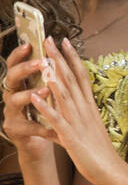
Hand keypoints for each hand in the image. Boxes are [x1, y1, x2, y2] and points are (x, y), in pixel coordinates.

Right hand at [2, 40, 56, 160]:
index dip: (20, 54)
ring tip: (46, 91)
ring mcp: (11, 112)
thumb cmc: (45, 112)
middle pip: (11, 78)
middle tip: (41, 63)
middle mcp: (12, 94)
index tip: (30, 44)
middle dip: (25, 69)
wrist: (38, 140)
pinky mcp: (14, 129)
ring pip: (14, 100)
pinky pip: (27, 126)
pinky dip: (40, 126)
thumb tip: (59, 51)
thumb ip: (49, 76)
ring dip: (30, 94)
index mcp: (21, 83)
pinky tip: (51, 127)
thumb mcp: (47, 92)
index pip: (15, 64)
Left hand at [28, 37, 124, 184]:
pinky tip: (36, 96)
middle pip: (71, 80)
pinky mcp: (71, 137)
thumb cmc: (100, 151)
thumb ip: (78, 114)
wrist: (111, 171)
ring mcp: (78, 122)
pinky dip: (46, 107)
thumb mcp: (89, 128)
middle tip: (50, 39)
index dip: (72, 58)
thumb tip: (71, 105)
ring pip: (64, 95)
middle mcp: (84, 110)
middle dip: (59, 59)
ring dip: (53, 76)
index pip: (81, 76)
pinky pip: (56, 120)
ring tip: (43, 59)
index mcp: (89, 107)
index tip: (65, 41)